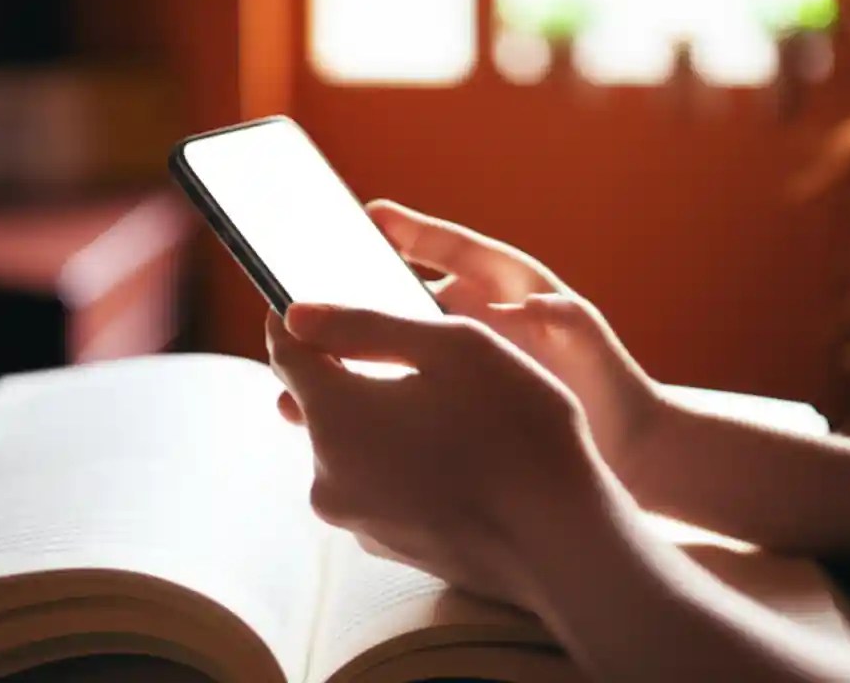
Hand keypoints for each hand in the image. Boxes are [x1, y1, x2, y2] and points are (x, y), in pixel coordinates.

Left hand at [266, 304, 613, 606]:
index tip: (318, 304)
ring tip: (445, 412)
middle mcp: (327, 475)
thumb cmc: (518, 431)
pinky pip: (375, 485)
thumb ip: (365, 324)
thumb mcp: (454, 347)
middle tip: (411, 358)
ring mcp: (354, 518)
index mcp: (336, 416)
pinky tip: (452, 458)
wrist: (563, 541)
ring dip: (379, 421)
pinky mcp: (384, 545)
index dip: (300, 320)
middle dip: (351, 373)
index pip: (286, 353)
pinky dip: (398, 464)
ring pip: (350, 445)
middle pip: (318, 403)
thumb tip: (296, 314)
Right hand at [280, 200, 664, 477]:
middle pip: (404, 296)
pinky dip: (360, 399)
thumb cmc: (610, 387)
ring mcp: (460, 362)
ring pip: (390, 348)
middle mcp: (476, 318)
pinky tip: (322, 416)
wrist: (624, 452)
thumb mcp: (588, 348)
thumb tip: (530, 307)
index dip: (412, 231)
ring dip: (345, 355)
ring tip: (295, 368)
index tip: (372, 215)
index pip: (452, 250)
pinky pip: (395, 392)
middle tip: (307, 298)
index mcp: (507, 288)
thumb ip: (563, 321)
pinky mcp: (452, 403)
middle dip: (356, 298)